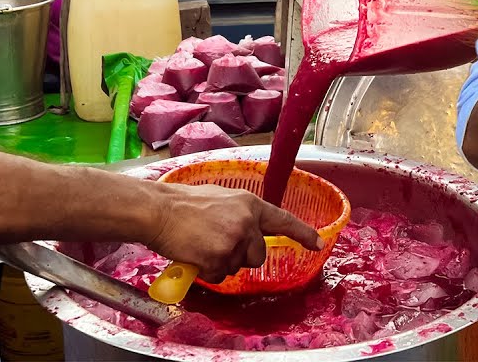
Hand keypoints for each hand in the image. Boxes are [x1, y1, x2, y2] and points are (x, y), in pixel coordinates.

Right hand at [146, 184, 323, 281]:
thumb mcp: (223, 200)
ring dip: (222, 263)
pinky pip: (220, 276)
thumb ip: (242, 216)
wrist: (159, 210)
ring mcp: (235, 240)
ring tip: (202, 245)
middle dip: (241, 256)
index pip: (284, 220)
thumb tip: (252, 232)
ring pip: (238, 267)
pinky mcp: (220, 256)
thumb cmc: (184, 205)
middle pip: (258, 255)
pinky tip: (196, 254)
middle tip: (216, 243)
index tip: (318, 244)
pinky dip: (207, 271)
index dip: (303, 233)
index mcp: (250, 204)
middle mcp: (248, 222)